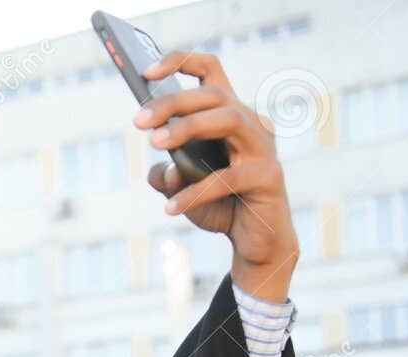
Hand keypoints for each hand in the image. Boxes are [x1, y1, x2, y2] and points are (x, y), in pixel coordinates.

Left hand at [135, 51, 297, 301]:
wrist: (255, 243)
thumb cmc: (222, 207)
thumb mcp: (183, 190)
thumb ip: (166, 176)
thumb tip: (160, 168)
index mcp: (229, 116)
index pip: (210, 72)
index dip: (181, 62)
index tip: (147, 72)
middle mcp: (251, 124)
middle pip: (213, 94)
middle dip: (172, 103)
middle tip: (138, 121)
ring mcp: (263, 148)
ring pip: (228, 119)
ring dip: (188, 128)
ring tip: (156, 145)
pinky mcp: (269, 176)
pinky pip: (228, 178)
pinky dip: (195, 192)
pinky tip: (171, 208)